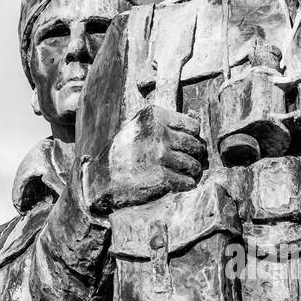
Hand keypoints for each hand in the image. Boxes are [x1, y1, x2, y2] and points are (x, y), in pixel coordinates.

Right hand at [85, 105, 206, 214]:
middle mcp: (158, 133)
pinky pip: (188, 181)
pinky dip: (186, 184)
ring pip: (194, 165)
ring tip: (183, 174)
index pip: (193, 127)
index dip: (192, 138)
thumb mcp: (140, 127)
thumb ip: (165, 125)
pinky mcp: (162, 176)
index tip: (184, 146)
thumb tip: (198, 132)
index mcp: (155, 116)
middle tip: (186, 162)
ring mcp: (160, 155)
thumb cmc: (125, 153)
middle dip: (194, 156)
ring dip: (192, 172)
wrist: (103, 177)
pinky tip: (177, 183)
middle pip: (196, 145)